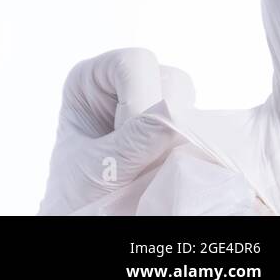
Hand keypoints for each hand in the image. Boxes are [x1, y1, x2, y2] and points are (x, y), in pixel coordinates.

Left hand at [38, 48, 189, 214]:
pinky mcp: (174, 133)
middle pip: (170, 80)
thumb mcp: (98, 166)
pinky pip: (201, 130)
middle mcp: (124, 85)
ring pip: (191, 105)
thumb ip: (133, 142)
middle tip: (147, 159)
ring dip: (179, 136)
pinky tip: (170, 169)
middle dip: (164, 120)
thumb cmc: (77, 193)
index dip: (140, 99)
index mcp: (91, 79)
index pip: (133, 63)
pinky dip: (191, 149)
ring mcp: (153, 108)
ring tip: (154, 166)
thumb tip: (174, 114)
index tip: (129, 143)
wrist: (87, 217)